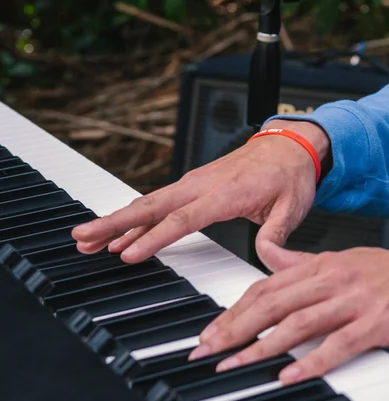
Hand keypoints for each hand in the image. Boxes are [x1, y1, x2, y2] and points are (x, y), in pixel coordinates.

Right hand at [71, 123, 329, 262]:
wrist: (291, 146)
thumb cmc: (290, 175)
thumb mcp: (293, 206)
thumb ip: (278, 232)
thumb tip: (267, 254)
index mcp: (227, 192)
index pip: (184, 218)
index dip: (155, 237)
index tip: (128, 253)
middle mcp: (203, 185)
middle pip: (152, 206)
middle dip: (115, 223)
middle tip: (83, 239)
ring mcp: (194, 183)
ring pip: (149, 204)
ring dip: (116, 221)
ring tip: (86, 241)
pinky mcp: (192, 186)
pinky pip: (158, 203)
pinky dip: (134, 218)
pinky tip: (117, 236)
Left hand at [191, 235, 388, 382]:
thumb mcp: (348, 259)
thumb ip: (303, 261)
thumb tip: (267, 253)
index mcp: (324, 264)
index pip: (266, 286)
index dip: (231, 310)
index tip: (207, 332)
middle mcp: (335, 278)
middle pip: (272, 303)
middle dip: (233, 328)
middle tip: (205, 352)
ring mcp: (356, 300)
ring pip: (298, 322)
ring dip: (260, 347)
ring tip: (234, 366)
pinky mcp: (379, 322)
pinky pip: (339, 344)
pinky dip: (311, 361)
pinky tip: (290, 376)